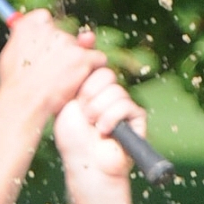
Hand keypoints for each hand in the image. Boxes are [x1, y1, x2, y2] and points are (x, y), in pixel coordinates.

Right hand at [0, 11, 108, 126]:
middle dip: (63, 50)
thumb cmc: (14, 84)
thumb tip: (32, 37)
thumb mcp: (10, 55)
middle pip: (65, 34)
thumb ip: (23, 40)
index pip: (45, 19)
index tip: (46, 45)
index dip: (47, 33)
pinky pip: (97, 58)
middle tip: (55, 69)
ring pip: (81, 48)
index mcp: (29, 25)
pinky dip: (92, 68)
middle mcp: (50, 29)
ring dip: (76, 61)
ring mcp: (68, 42)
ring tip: (62, 80)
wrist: (23, 102)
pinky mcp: (83, 57)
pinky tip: (80, 80)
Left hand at [54, 65, 145, 184]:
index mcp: (92, 87)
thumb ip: (75, 76)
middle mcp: (109, 93)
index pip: (95, 65)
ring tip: (92, 126)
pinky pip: (126, 105)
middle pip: (106, 74)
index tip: (79, 88)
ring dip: (98, 111)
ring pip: (115, 91)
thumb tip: (87, 40)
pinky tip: (103, 131)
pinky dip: (110, 119)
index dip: (86, 76)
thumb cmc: (72, 137)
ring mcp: (124, 104)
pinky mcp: (137, 117)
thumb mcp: (66, 102)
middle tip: (84, 114)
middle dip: (89, 95)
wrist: (86, 163)